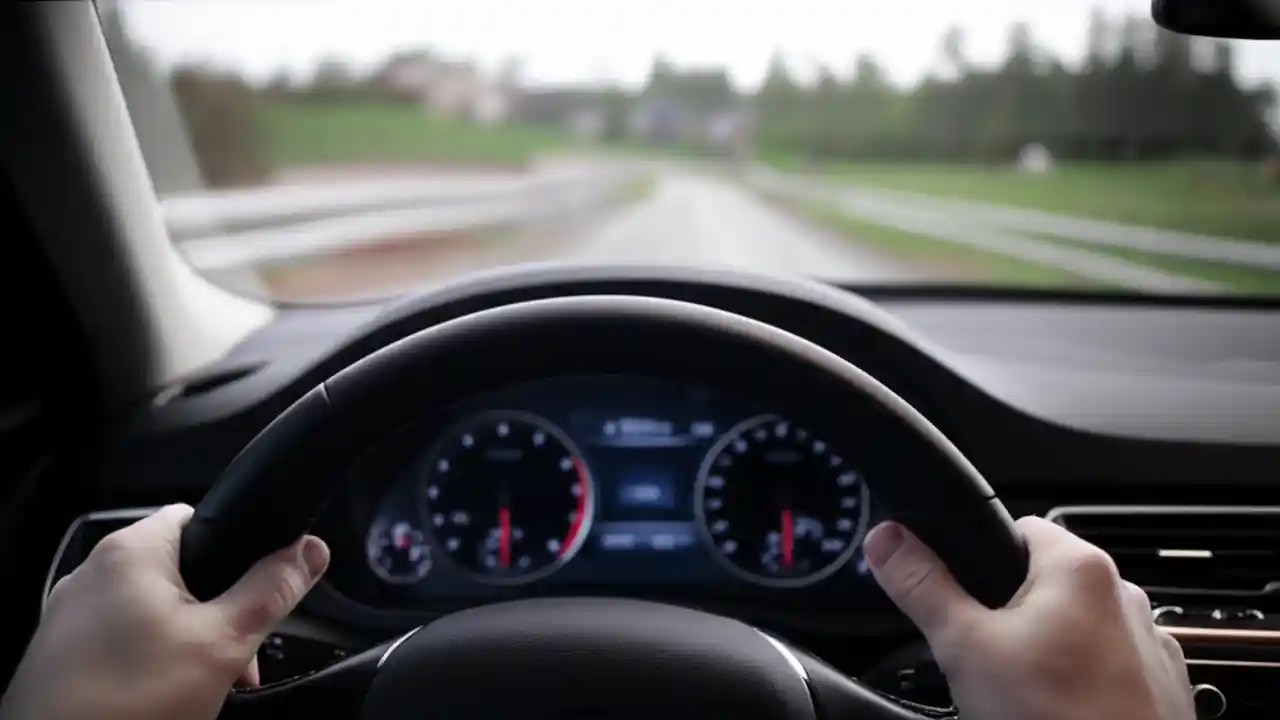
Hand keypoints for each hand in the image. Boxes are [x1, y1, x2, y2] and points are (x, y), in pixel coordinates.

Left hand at [0, 504, 329, 719]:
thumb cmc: (129, 702)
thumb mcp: (223, 644)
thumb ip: (271, 591)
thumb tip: (309, 550)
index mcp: (130, 552)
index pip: (198, 516)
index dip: (237, 547)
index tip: (257, 586)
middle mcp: (91, 573)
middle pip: (178, 570)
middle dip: (217, 611)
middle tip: (236, 656)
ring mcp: (69, 615)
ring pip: (150, 609)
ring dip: (185, 638)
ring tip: (201, 683)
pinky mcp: (60, 654)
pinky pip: (120, 639)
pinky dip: (149, 659)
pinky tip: (162, 693)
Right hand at [863, 516, 1193, 719]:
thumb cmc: (1053, 717)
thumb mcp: (964, 647)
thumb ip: (922, 586)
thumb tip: (887, 539)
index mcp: (1080, 567)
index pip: (1018, 529)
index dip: (980, 562)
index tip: (965, 602)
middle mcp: (1126, 595)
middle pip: (1045, 583)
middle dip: (1012, 614)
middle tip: (988, 657)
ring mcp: (1151, 643)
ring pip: (1078, 628)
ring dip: (1050, 647)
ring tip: (1024, 692)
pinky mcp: (1161, 686)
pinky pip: (1109, 667)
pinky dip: (1084, 681)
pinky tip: (1060, 709)